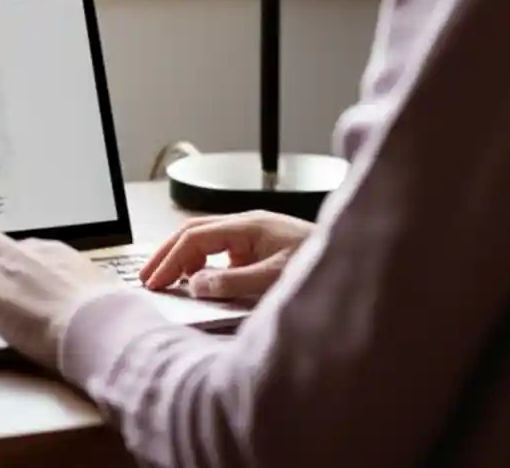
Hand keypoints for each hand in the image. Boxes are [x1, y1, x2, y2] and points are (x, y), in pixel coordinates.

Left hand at [0, 233, 123, 369]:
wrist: (95, 323)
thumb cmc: (104, 313)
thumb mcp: (100, 289)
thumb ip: (87, 288)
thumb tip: (96, 296)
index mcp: (53, 252)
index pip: (19, 248)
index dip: (6, 261)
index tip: (5, 277)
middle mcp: (25, 253)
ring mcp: (3, 268)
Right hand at [139, 211, 313, 299]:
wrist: (362, 265)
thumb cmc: (322, 265)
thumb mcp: (276, 279)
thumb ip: (233, 282)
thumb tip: (196, 284)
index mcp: (249, 225)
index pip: (195, 237)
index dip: (170, 259)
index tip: (155, 281)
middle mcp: (248, 226)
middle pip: (193, 232)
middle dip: (166, 254)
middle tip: (146, 278)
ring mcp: (253, 237)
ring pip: (204, 241)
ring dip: (181, 259)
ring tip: (164, 280)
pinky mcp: (259, 251)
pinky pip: (220, 253)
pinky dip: (200, 266)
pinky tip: (195, 282)